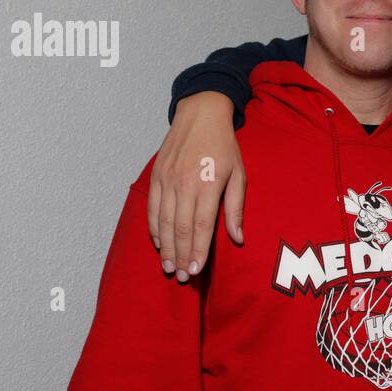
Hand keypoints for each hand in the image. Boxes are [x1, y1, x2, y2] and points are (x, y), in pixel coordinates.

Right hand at [148, 93, 244, 281]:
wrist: (200, 113)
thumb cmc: (224, 146)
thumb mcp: (239, 174)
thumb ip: (236, 207)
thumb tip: (237, 238)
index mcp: (207, 184)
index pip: (201, 227)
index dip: (198, 252)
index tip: (196, 271)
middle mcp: (184, 184)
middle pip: (180, 229)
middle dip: (181, 256)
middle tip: (182, 277)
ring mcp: (167, 180)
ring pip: (164, 222)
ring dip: (166, 247)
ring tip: (169, 267)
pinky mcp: (156, 176)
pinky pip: (153, 208)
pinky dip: (154, 228)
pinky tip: (158, 243)